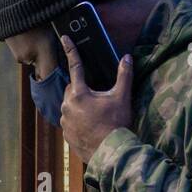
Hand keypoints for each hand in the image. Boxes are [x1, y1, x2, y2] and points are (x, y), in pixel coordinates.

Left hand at [60, 36, 134, 162]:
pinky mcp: (66, 134)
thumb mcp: (122, 97)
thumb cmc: (116, 124)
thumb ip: (124, 75)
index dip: (71, 50)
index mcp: (79, 94)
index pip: (75, 67)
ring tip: (96, 114)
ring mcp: (65, 122)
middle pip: (71, 89)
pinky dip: (77, 120)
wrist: (110, 153)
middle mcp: (67, 106)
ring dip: (79, 106)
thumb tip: (127, 58)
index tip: (64, 38)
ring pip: (69, 106)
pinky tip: (90, 125)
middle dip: (81, 88)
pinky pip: (69, 121)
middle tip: (97, 96)